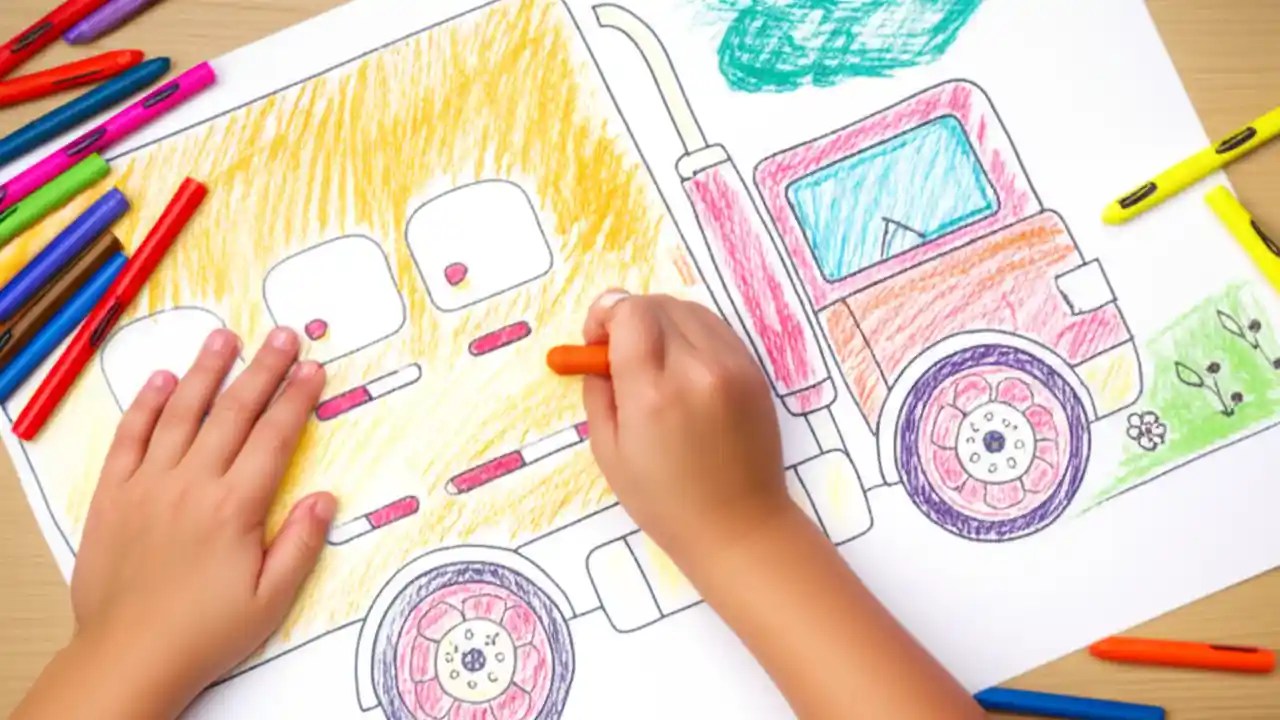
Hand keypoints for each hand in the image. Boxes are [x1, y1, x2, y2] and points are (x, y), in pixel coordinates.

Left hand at [56, 328, 331, 714]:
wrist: (130, 654)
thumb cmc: (205, 633)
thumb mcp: (270, 599)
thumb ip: (300, 544)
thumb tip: (324, 497)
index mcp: (236, 507)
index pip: (274, 437)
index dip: (296, 398)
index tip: (312, 368)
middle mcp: (193, 484)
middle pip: (234, 413)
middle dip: (263, 370)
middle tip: (283, 336)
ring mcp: (148, 485)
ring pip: (181, 413)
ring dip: (206, 372)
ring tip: (225, 338)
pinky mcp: (113, 495)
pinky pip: (130, 437)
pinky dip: (145, 404)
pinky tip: (161, 379)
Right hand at [581, 291, 793, 564]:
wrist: (739, 527)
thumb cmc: (664, 501)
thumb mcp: (608, 451)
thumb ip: (598, 391)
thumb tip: (598, 351)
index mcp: (653, 393)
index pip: (629, 313)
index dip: (605, 316)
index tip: (597, 342)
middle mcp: (697, 369)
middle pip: (656, 304)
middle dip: (630, 318)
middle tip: (620, 353)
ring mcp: (733, 366)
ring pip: (688, 309)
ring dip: (662, 323)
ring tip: (654, 362)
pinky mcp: (755, 371)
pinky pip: (716, 328)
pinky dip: (692, 335)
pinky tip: (684, 369)